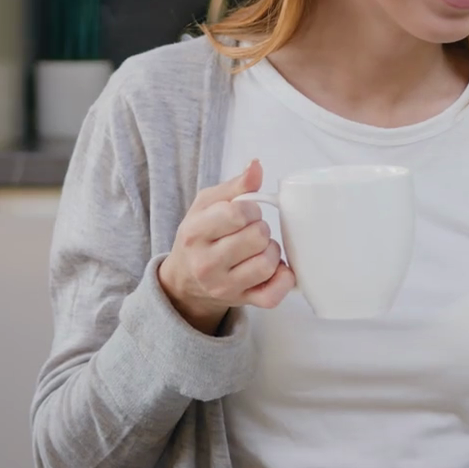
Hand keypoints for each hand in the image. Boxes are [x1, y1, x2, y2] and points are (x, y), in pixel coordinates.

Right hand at [158, 159, 295, 332]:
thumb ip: (234, 186)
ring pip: (268, 263)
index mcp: (195, 233)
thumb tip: (256, 165)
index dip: (250, 209)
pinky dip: (282, 278)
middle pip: (257, 237)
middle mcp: (206, 264)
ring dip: (271, 251)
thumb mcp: (206, 205)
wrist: (186, 281)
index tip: (246, 212)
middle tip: (251, 231)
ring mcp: (225, 287)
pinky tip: (274, 268)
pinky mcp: (243, 302)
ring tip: (259, 249)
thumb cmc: (200, 236)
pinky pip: (274, 293)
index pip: (236, 214)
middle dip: (261, 228)